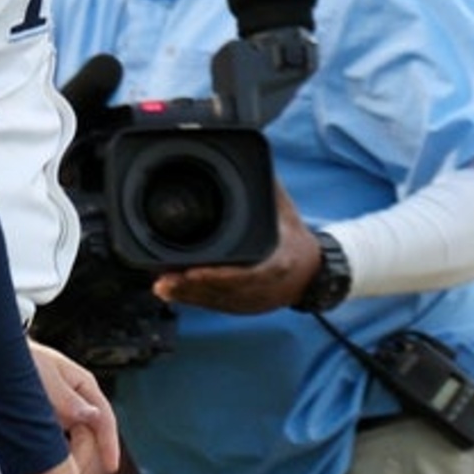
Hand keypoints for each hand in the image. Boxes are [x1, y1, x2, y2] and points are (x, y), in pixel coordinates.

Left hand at [29, 341, 121, 473]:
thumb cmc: (22, 362)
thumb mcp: (45, 380)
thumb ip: (68, 400)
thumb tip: (94, 416)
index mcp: (84, 384)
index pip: (104, 418)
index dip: (109, 445)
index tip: (111, 468)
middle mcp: (77, 397)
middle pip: (90, 433)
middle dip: (82, 454)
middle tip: (66, 472)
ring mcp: (63, 406)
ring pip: (73, 437)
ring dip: (64, 453)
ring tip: (44, 464)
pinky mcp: (48, 414)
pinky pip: (56, 437)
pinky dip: (52, 448)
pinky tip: (37, 454)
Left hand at [151, 183, 314, 313]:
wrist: (312, 274)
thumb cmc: (296, 241)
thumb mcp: (288, 214)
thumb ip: (270, 192)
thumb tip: (260, 166)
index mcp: (278, 264)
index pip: (247, 274)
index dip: (219, 275)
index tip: (193, 271)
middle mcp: (264, 288)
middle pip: (223, 291)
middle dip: (192, 287)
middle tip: (164, 279)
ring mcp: (252, 301)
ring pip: (216, 301)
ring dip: (187, 295)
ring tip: (161, 286)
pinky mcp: (242, 307)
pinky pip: (215, 305)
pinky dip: (193, 299)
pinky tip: (172, 292)